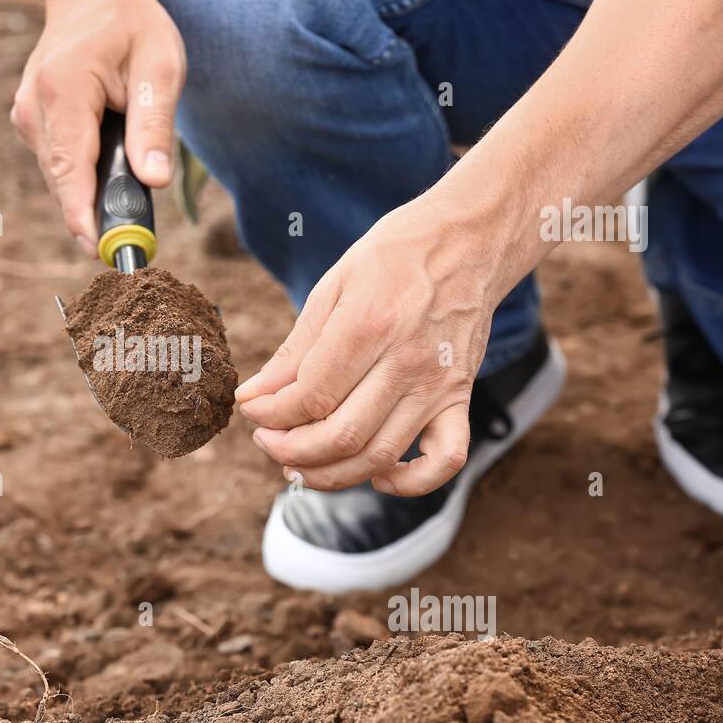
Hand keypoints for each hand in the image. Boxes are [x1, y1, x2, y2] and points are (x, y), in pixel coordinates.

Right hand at [11, 0, 184, 255]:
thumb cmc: (131, 26)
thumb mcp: (160, 66)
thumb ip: (154, 124)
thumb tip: (154, 182)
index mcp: (63, 90)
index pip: (70, 167)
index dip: (83, 214)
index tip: (98, 250)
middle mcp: (33, 107)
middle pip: (63, 181)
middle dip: (95, 214)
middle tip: (133, 245)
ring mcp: (27, 117)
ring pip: (60, 177)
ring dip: (92, 193)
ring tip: (130, 194)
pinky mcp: (31, 125)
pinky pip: (59, 165)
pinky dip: (85, 177)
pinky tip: (111, 166)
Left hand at [236, 198, 510, 495]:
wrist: (469, 240)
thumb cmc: (394, 257)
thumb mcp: (333, 287)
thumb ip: (295, 350)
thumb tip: (254, 397)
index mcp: (369, 326)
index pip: (310, 397)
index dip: (271, 415)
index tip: (252, 410)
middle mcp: (407, 362)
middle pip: (341, 436)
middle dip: (290, 450)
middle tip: (267, 441)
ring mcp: (437, 386)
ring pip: (379, 456)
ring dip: (331, 473)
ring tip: (298, 462)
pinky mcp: (460, 398)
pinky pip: (445, 459)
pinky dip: (411, 482)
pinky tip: (377, 476)